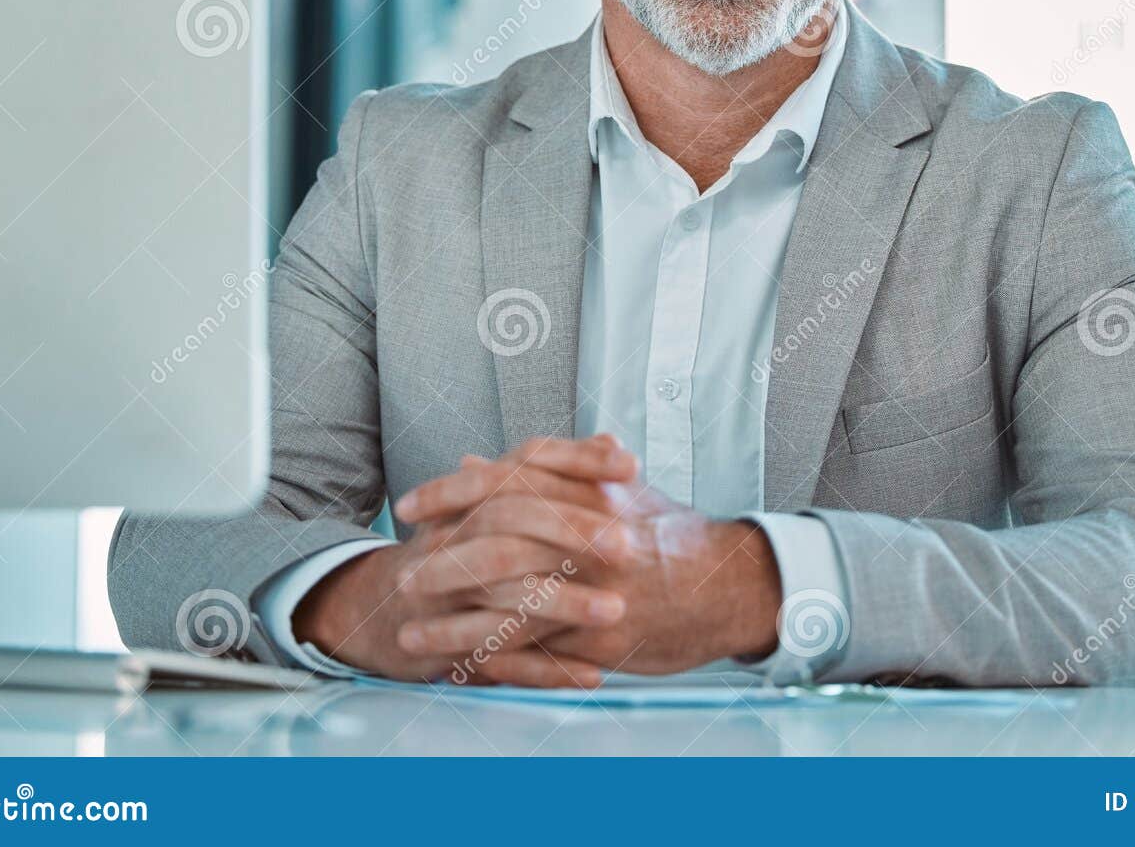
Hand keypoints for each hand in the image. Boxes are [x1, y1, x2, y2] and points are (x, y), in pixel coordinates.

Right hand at [293, 436, 639, 686]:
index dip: (579, 460)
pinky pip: (503, 662)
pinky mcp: (451, 648)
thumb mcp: (504, 500)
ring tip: (616, 611)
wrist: (391, 603)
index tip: (632, 466)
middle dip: (571, 531)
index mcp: (476, 494)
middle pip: (512, 523)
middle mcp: (456, 536)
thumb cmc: (466, 543)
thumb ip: (561, 474)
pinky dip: (549, 669)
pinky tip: (593, 674)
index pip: (527, 461)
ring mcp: (449, 594)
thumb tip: (613, 441)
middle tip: (628, 545)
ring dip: (564, 604)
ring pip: (507, 595)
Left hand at [394, 447, 782, 675]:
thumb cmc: (666, 535)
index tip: (411, 505)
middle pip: (501, 537)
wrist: (730, 584)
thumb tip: (469, 464)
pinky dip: (493, 660)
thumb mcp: (609, 490)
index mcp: (589, 488)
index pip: (508, 479)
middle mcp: (591, 533)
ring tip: (410, 634)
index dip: (453, 492)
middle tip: (404, 572)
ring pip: (512, 600)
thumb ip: (537, 475)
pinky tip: (457, 670)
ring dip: (453, 622)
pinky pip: (539, 650)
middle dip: (444, 558)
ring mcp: (597, 586)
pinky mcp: (604, 636)